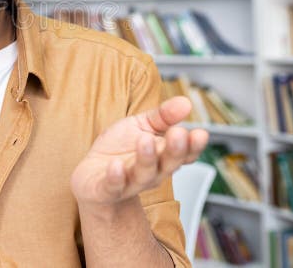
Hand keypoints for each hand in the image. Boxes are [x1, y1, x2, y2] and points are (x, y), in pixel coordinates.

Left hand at [70, 96, 208, 210]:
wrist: (92, 175)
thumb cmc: (120, 148)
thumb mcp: (141, 125)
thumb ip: (163, 116)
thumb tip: (186, 102)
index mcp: (163, 157)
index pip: (184, 154)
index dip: (193, 146)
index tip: (200, 133)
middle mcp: (151, 173)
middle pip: (167, 164)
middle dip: (174, 150)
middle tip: (178, 133)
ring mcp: (129, 183)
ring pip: (143, 175)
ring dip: (146, 159)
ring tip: (145, 140)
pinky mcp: (106, 190)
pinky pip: (113, 186)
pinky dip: (115, 177)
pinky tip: (115, 165)